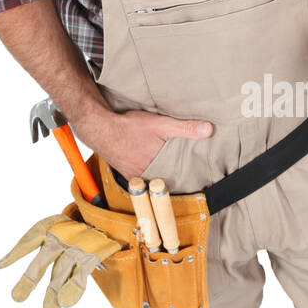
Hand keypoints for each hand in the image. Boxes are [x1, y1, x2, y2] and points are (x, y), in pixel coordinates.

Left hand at [0, 215, 120, 307]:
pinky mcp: (91, 257)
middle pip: (43, 260)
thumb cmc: (70, 230)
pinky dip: (74, 289)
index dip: (15, 253)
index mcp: (50, 227)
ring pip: (61, 273)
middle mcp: (63, 236)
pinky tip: (66, 302)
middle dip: (30, 280)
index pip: (31, 239)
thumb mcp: (52, 228)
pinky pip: (81, 276)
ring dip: (54, 292)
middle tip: (16, 298)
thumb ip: (28, 244)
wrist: (103, 220)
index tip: (0, 266)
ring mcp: (77, 247)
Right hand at [79, 107, 214, 179]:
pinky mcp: (126, 173)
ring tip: (171, 172)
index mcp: (157, 169)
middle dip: (175, 180)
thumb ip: (185, 128)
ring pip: (153, 181)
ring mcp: (134, 177)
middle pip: (165, 183)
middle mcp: (145, 177)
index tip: (197, 184)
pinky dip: (148, 173)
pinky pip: (141, 177)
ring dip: (160, 176)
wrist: (99, 127)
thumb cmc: (128, 126)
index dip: (186, 182)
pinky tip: (151, 165)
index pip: (177, 182)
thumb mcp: (161, 124)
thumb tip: (208, 130)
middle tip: (188, 178)